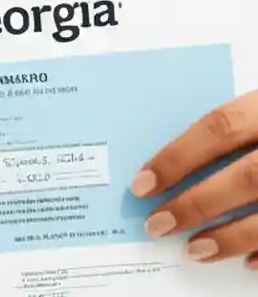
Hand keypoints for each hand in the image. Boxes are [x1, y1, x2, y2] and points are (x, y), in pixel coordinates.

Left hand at [132, 90, 257, 271]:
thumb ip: (237, 131)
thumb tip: (174, 169)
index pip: (220, 127)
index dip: (178, 156)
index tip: (142, 184)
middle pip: (248, 176)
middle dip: (198, 204)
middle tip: (158, 224)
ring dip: (234, 236)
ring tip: (195, 249)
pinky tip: (247, 262)